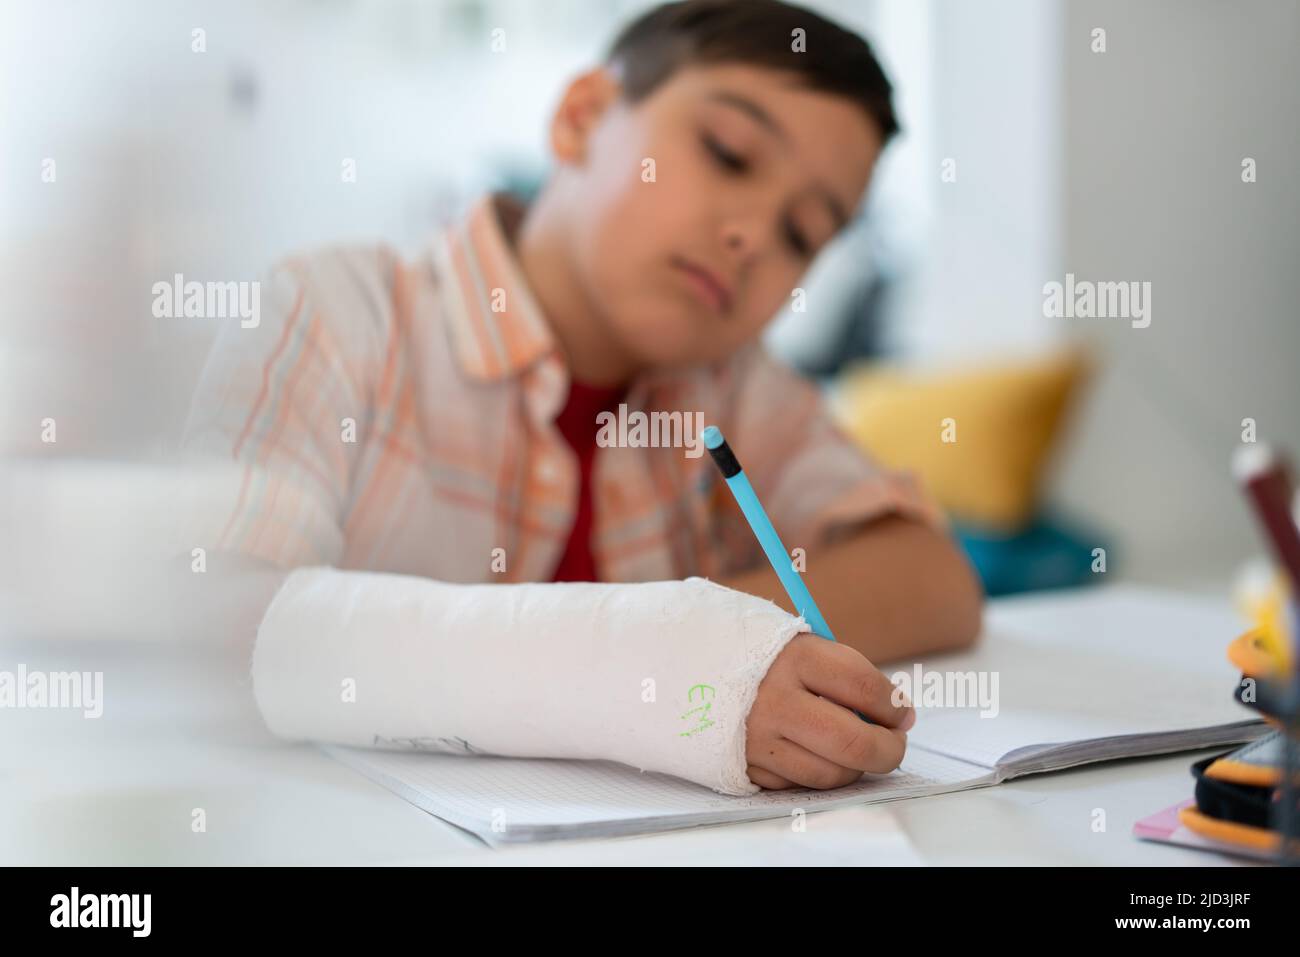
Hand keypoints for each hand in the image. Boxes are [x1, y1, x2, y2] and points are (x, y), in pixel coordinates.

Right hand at [745, 632, 914, 789]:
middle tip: (895, 742)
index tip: (902, 712)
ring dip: (856, 767)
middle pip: (854, 742)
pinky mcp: (743, 766)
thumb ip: (838, 671)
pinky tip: (816, 752)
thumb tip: (892, 712)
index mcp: (792, 657)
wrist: (675, 665)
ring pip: (831, 773)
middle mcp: (775, 701)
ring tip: (856, 749)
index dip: (894, 704)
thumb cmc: (749, 651)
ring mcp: (758, 739)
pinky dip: (817, 772)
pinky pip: (798, 783)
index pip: (863, 687)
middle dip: (888, 749)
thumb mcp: (791, 641)